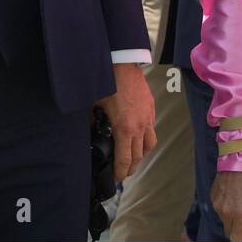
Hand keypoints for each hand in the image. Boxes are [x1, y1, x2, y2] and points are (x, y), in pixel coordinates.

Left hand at [98, 63, 155, 181]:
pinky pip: (151, 130)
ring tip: (134, 159)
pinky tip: (138, 137)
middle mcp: (139, 126)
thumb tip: (90, 130)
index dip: (121, 172)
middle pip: (139, 156)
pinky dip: (145, 139)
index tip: (116, 178)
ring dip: (142, 155)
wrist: (123, 63)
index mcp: (124, 128)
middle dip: (131, 168)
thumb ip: (93, 122)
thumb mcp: (94, 106)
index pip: (125, 159)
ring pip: (149, 145)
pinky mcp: (151, 109)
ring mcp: (147, 117)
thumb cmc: (108, 83)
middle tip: (123, 173)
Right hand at [211, 170, 241, 240]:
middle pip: (229, 231)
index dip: (241, 239)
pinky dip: (224, 207)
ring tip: (240, 203)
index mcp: (241, 215)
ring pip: (223, 220)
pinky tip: (232, 196)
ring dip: (230, 218)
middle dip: (237, 229)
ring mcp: (218, 205)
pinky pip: (218, 209)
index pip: (236, 238)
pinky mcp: (213, 197)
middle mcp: (226, 213)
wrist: (239, 158)